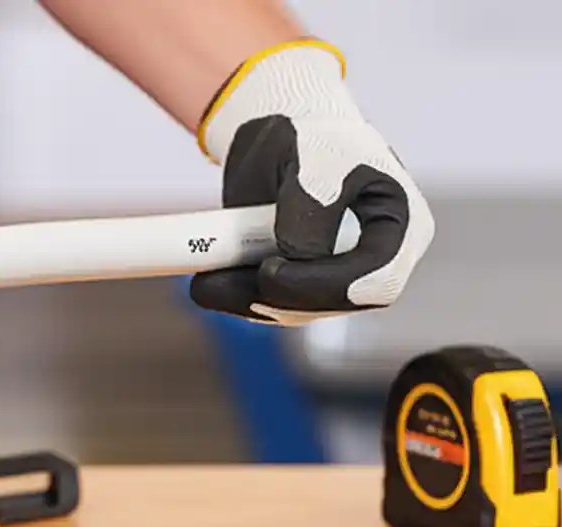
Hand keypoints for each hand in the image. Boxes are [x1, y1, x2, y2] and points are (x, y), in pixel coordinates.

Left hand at [190, 41, 433, 325]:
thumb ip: (310, 208)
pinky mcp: (301, 283)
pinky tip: (208, 284)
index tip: (269, 272)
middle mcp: (375, 261)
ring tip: (204, 283)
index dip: (324, 287)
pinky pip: (274, 304)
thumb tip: (294, 259)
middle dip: (277, 299)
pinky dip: (239, 297)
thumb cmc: (311, 136)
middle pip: (336, 305)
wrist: (279, 136)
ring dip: (247, 302)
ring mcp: (337, 276)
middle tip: (219, 283)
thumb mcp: (314, 159)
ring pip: (298, 311)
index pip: (378, 281)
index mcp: (401, 227)